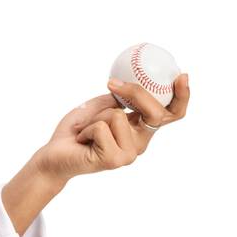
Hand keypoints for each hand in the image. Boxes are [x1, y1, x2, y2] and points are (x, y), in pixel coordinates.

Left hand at [36, 73, 190, 180]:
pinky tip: (82, 140)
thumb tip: (134, 83)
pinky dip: (87, 128)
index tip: (182, 76)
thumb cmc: (77, 131)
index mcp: (140, 129)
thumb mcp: (101, 107)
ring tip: (86, 130)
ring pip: (118, 115)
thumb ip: (120, 99)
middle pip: (155, 111)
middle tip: (112, 84)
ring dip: (95, 117)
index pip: (170, 114)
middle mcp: (140, 143)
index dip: (182, 96)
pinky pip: (102, 127)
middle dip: (135, 93)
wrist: (54, 155)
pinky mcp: (114, 160)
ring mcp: (129, 154)